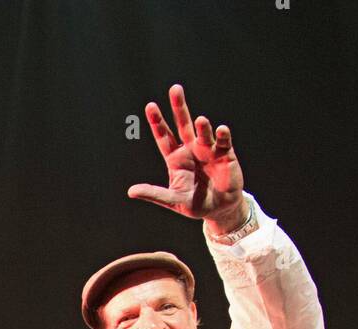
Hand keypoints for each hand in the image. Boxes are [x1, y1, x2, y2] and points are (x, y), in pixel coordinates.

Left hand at [128, 84, 247, 235]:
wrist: (221, 209)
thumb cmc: (196, 204)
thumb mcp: (173, 200)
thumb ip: (154, 194)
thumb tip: (131, 192)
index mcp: (176, 158)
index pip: (164, 137)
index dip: (157, 122)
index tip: (150, 106)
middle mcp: (191, 149)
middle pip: (182, 124)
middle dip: (178, 107)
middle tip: (175, 89)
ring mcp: (208, 149)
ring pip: (203, 132)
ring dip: (202, 126)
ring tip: (200, 121)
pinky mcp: (226, 154)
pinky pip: (224, 141)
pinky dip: (222, 134)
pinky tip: (220, 129)